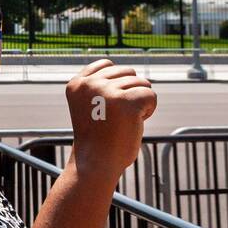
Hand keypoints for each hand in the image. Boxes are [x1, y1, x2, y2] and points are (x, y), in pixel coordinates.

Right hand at [66, 58, 156, 179]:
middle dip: (130, 92)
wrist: (96, 162)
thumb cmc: (98, 136)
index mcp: (77, 84)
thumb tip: (131, 72)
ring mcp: (107, 92)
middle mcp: (90, 84)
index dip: (116, 83)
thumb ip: (101, 85)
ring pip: (142, 83)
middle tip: (117, 116)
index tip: (107, 105)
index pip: (106, 64)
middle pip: (128, 72)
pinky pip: (150, 95)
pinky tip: (135, 122)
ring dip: (140, 102)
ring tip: (124, 120)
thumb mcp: (91, 104)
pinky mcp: (126, 102)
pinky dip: (149, 109)